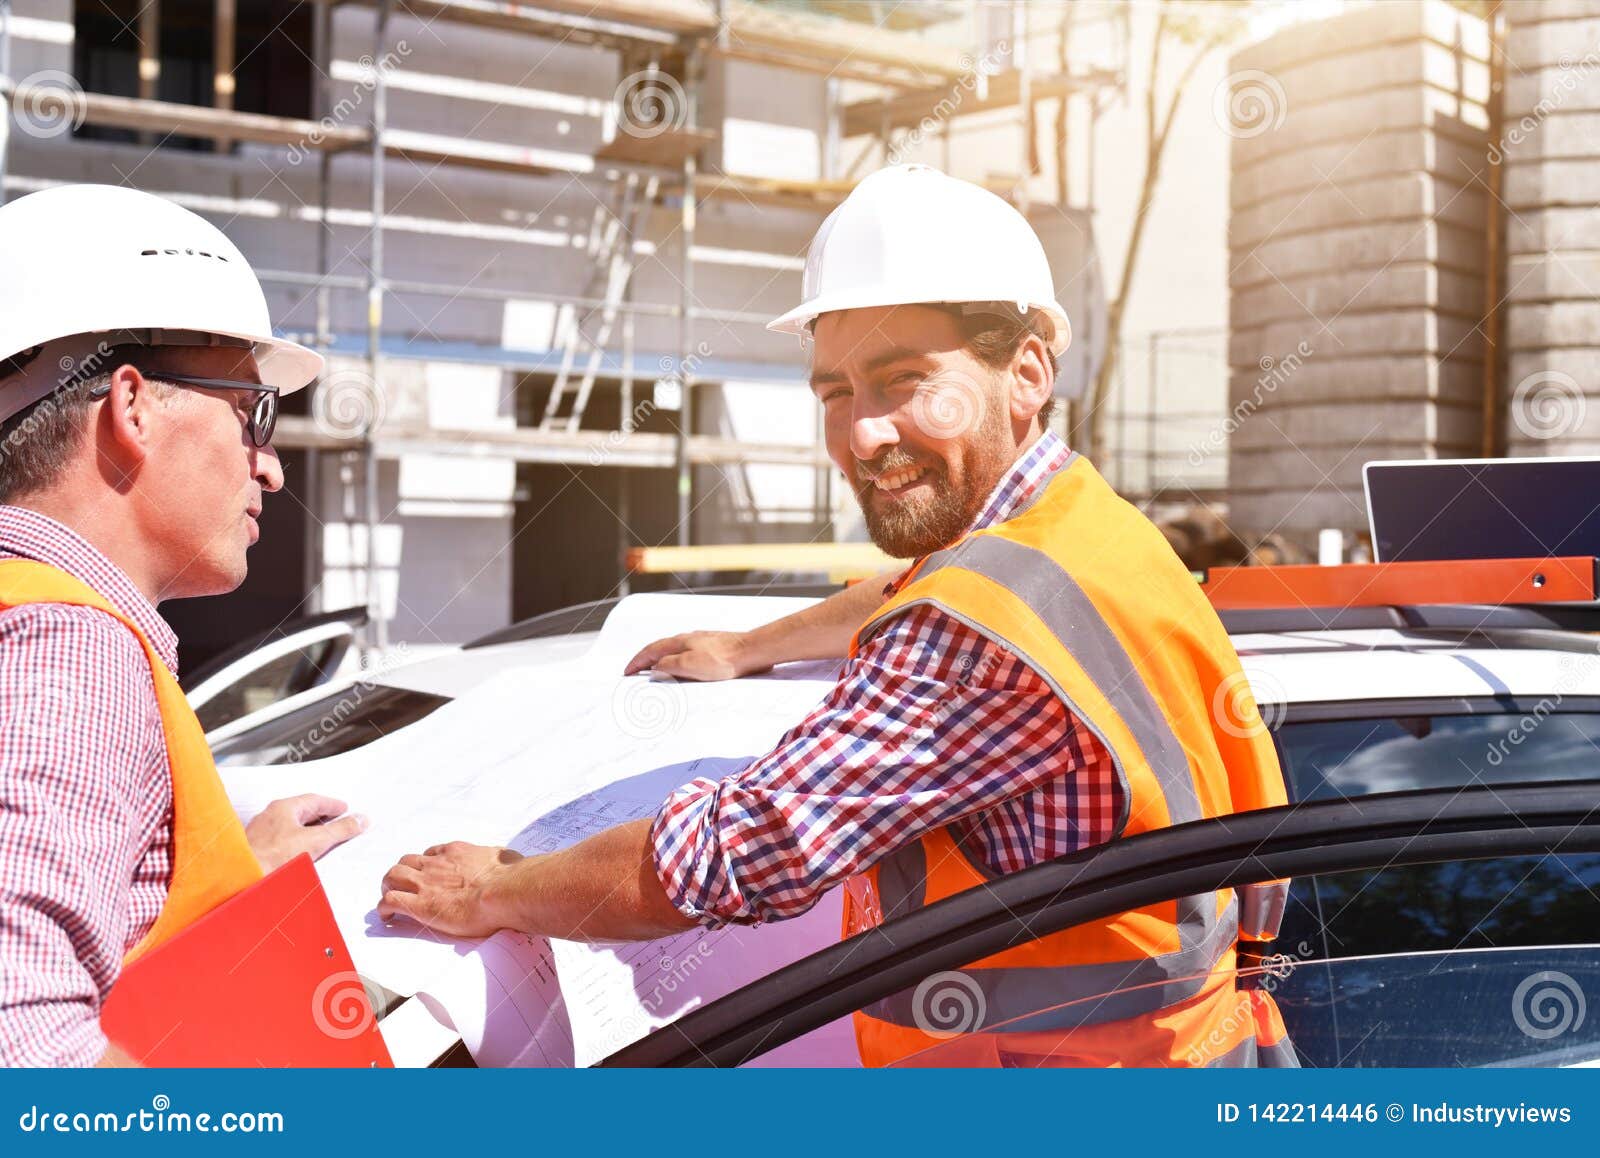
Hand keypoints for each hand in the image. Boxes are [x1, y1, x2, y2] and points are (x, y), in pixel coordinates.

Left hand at [245, 794, 367, 872]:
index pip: (313, 800)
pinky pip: (280, 840)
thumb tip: (360, 820)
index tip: (344, 808)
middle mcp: (269, 817)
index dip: (332, 805)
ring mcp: (261, 833)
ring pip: (289, 826)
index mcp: (283, 808)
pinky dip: (295, 841)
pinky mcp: (256, 849)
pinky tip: (298, 852)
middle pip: (300, 812)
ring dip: (307, 830)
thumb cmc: (272, 858)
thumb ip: (340, 830)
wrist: (243, 879)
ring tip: (320, 837)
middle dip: (320, 816)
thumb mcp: (315, 841)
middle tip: (336, 820)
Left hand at [377, 841, 525, 938]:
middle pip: (406, 862)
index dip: (426, 865)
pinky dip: (385, 908)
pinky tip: (388, 917)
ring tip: (391, 899)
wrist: (504, 891)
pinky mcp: (420, 905)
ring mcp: (425, 883)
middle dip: (401, 874)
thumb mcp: (504, 858)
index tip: (428, 875)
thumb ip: (499, 859)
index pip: (431, 854)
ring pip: (392, 877)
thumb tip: (507, 860)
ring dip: (388, 887)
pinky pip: (390, 901)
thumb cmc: (510, 876)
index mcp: (456, 852)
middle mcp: (436, 864)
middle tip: (404, 887)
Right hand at [623, 630, 764, 680]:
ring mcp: (702, 642)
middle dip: (647, 660)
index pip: (650, 651)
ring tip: (657, 671)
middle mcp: (689, 639)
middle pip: (661, 649)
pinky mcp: (715, 649)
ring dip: (663, 661)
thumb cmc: (724, 659)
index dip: (637, 661)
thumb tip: (655, 667)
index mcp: (679, 641)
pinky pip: (689, 655)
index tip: (627, 671)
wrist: (751, 651)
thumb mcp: (689, 665)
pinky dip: (679, 662)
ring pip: (676, 651)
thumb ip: (669, 665)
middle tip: (637, 671)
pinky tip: (685, 669)